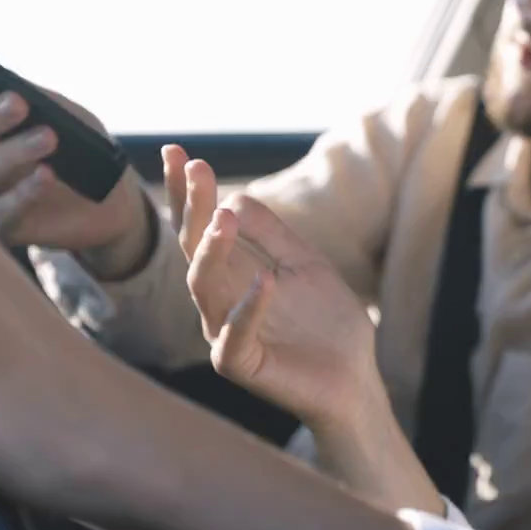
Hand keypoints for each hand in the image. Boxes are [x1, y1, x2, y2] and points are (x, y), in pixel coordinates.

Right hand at [0, 76, 151, 278]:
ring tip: (48, 138)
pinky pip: (0, 213)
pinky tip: (46, 175)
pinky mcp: (3, 227)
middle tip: (19, 105)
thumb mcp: (59, 111)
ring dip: (10, 153)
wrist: (108, 193)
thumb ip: (31, 96)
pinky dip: (23, 193)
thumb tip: (5, 86)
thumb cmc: (75, 144)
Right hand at [161, 148, 379, 433]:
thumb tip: (233, 196)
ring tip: (221, 217)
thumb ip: (271, 233)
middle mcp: (219, 300)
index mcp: (231, 273)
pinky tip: (264, 280)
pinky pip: (233, 337)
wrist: (353, 378)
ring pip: (203, 288)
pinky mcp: (242, 364)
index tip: (177, 151)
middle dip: (192, 207)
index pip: (200, 227)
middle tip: (194, 168)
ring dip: (212, 251)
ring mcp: (224, 333)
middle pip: (194, 249)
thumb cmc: (327, 324)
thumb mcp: (304, 264)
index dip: (186, 192)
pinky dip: (249, 308)